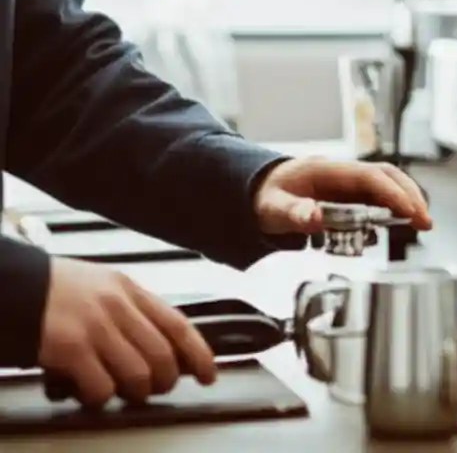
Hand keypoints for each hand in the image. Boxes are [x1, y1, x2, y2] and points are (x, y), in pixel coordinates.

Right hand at [39, 258, 215, 407]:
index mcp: (128, 288)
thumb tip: (159, 343)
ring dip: (136, 392)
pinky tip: (91, 393)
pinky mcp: (70, 348)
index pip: (178, 323)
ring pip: (139, 373)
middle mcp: (117, 305)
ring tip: (125, 393)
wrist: (9, 284)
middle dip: (165, 380)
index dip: (199, 353)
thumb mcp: (100, 285)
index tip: (209, 372)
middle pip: (162, 354)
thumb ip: (129, 308)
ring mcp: (95, 326)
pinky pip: (102, 386)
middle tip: (156, 389)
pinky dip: (102, 398)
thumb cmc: (50, 289)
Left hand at [253, 158, 431, 234]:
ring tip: (419, 222)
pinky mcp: (347, 194)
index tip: (411, 212)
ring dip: (405, 200)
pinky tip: (395, 225)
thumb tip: (316, 218)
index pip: (370, 177)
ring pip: (385, 184)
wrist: (255, 191)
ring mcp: (345, 183)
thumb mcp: (272, 208)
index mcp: (326, 171)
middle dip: (410, 195)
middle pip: (387, 175)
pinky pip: (376, 197)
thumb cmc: (264, 197)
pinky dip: (391, 209)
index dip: (394, 193)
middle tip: (425, 220)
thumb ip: (294, 214)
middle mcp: (341, 173)